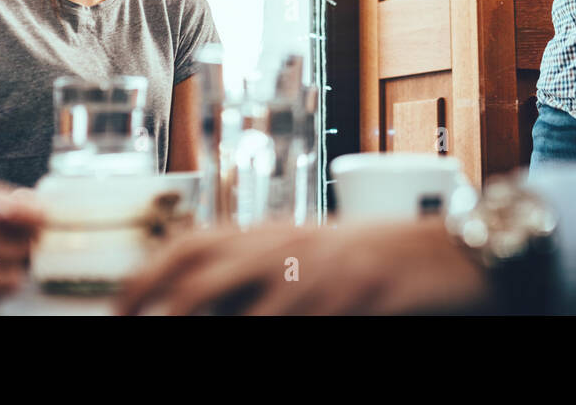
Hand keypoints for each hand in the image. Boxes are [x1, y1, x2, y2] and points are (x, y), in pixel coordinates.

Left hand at [117, 220, 492, 315]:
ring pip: (258, 308)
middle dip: (163, 301)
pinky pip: (316, 323)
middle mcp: (296, 247)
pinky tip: (278, 341)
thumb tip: (203, 296)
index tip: (119, 302)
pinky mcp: (364, 296)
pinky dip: (285, 333)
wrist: (456, 250)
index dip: (151, 270)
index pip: (199, 241)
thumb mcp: (319, 255)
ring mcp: (329, 273)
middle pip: (210, 267)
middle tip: (132, 325)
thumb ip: (267, 270)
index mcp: (280, 234)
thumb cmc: (382, 255)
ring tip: (176, 334)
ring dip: (217, 326)